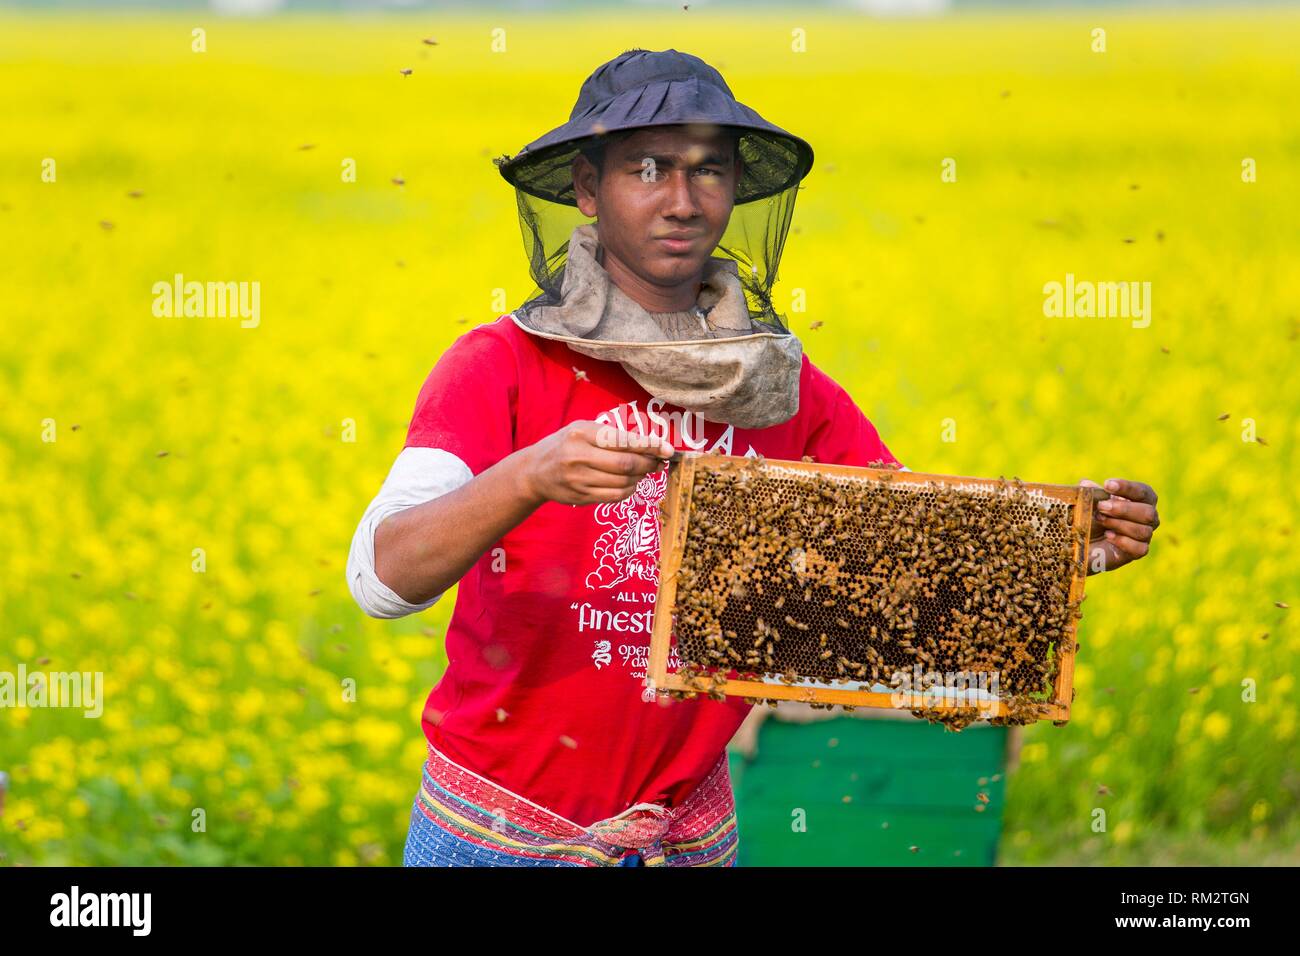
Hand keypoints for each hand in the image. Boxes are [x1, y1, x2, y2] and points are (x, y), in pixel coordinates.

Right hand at [519, 421, 674, 505]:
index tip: (668, 449)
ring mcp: (579, 479)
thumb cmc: (565, 445)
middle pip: (625, 464)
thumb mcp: (582, 430)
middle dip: (648, 464)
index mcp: (581, 433)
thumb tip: (649, 446)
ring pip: (623, 483)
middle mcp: (578, 456)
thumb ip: (612, 435)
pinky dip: (629, 490)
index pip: (622, 440)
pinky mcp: (580, 496)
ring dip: (640, 478)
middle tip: (659, 462)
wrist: (534, 471)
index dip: (649, 446)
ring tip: (644, 471)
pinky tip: (630, 483)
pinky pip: (614, 496)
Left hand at [1079, 477, 1159, 573]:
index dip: (1128, 487)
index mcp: (1140, 501)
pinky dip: (1123, 541)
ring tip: (1100, 519)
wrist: (1082, 543)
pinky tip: (1108, 535)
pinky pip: (1140, 548)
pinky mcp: (1137, 552)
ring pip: (1143, 531)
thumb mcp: (1089, 502)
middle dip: (1123, 509)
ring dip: (1119, 524)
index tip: (1108, 484)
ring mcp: (1144, 536)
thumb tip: (1085, 484)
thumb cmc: (1090, 516)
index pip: (1144, 492)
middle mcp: (1147, 518)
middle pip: (1148, 513)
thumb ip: (1090, 493)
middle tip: (1101, 506)